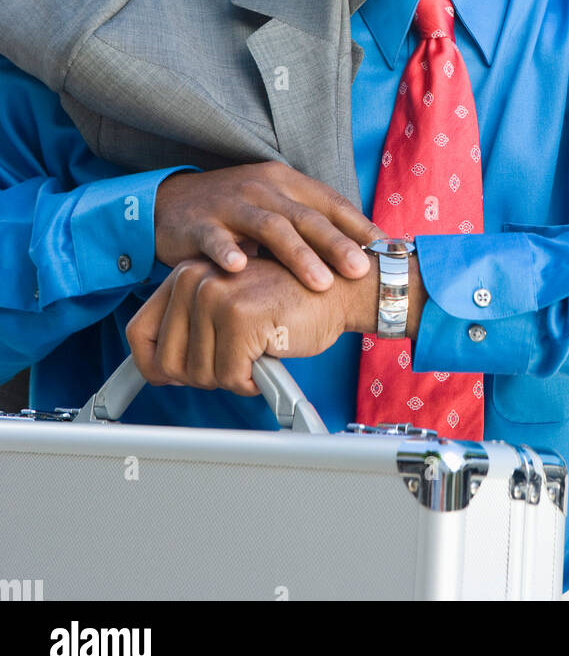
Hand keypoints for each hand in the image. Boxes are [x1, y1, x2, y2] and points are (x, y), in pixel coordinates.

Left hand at [126, 255, 362, 395]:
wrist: (340, 287)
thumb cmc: (288, 302)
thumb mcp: (228, 307)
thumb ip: (191, 328)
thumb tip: (157, 370)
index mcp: (186, 275)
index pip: (140, 333)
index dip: (152, 367)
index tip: (171, 379)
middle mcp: (194, 279)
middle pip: (168, 364)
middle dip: (204, 376)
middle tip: (235, 361)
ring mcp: (216, 295)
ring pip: (200, 374)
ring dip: (232, 377)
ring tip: (256, 351)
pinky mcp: (240, 316)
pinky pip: (230, 377)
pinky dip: (252, 380)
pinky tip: (269, 355)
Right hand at [154, 160, 385, 290]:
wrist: (171, 202)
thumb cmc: (236, 212)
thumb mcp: (275, 208)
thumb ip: (308, 227)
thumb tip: (360, 254)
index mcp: (286, 183)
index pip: (329, 202)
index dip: (358, 225)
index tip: (385, 249)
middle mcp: (262, 188)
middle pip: (305, 217)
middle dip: (336, 245)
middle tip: (359, 270)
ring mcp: (230, 204)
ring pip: (269, 227)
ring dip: (297, 255)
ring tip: (320, 281)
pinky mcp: (199, 223)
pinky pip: (215, 238)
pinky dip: (227, 251)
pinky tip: (241, 268)